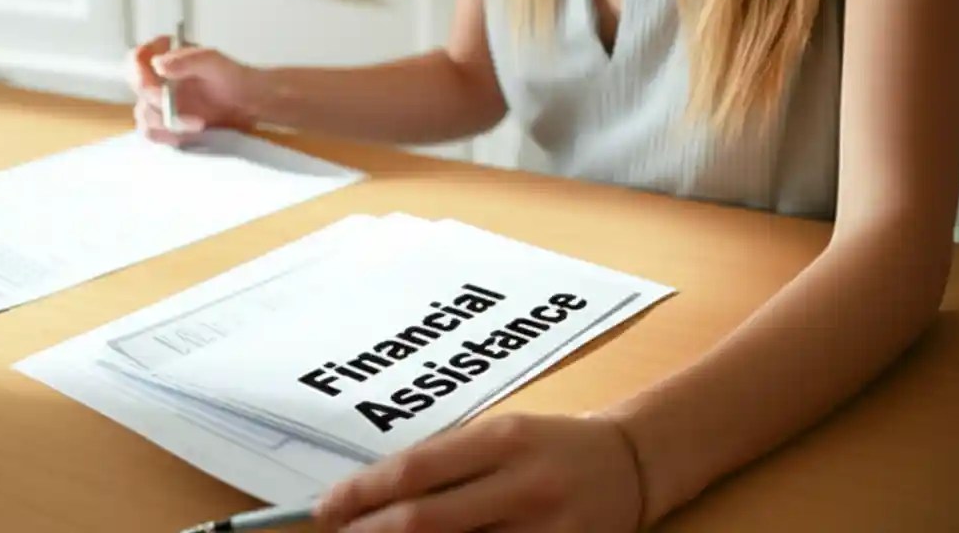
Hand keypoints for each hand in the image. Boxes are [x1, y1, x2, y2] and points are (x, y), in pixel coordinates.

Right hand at [127, 35, 260, 144]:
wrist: (247, 103)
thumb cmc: (233, 77)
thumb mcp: (214, 62)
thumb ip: (187, 60)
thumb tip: (158, 66)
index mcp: (163, 53)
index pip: (136, 59)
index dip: (140, 75)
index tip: (159, 90)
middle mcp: (155, 77)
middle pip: (138, 90)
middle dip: (159, 104)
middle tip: (179, 111)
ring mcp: (158, 101)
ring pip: (143, 114)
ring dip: (167, 123)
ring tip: (197, 125)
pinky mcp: (164, 122)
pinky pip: (152, 132)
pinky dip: (167, 136)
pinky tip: (188, 135)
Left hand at [315, 414, 642, 532]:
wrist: (632, 462)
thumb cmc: (549, 445)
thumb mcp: (498, 435)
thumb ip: (445, 463)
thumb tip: (373, 496)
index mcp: (503, 439)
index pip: (416, 469)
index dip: (362, 493)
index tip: (326, 507)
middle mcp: (524, 484)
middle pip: (427, 521)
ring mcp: (546, 530)